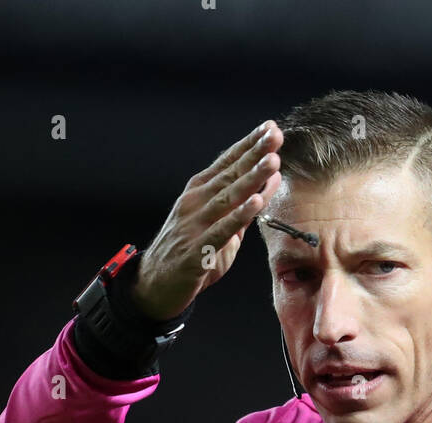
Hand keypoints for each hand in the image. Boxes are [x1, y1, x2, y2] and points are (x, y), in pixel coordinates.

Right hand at [131, 121, 283, 318]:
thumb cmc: (191, 253)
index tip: (270, 127)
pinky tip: (254, 201)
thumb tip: (270, 182)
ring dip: (251, 177)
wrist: (155, 285)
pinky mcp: (196, 250)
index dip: (249, 144)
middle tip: (276, 134)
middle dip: (254, 153)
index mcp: (199, 192)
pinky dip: (239, 215)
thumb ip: (244, 207)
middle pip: (229, 174)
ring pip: (227, 197)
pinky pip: (222, 230)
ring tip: (272, 161)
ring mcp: (194, 224)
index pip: (227, 163)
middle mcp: (195, 202)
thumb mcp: (219, 227)